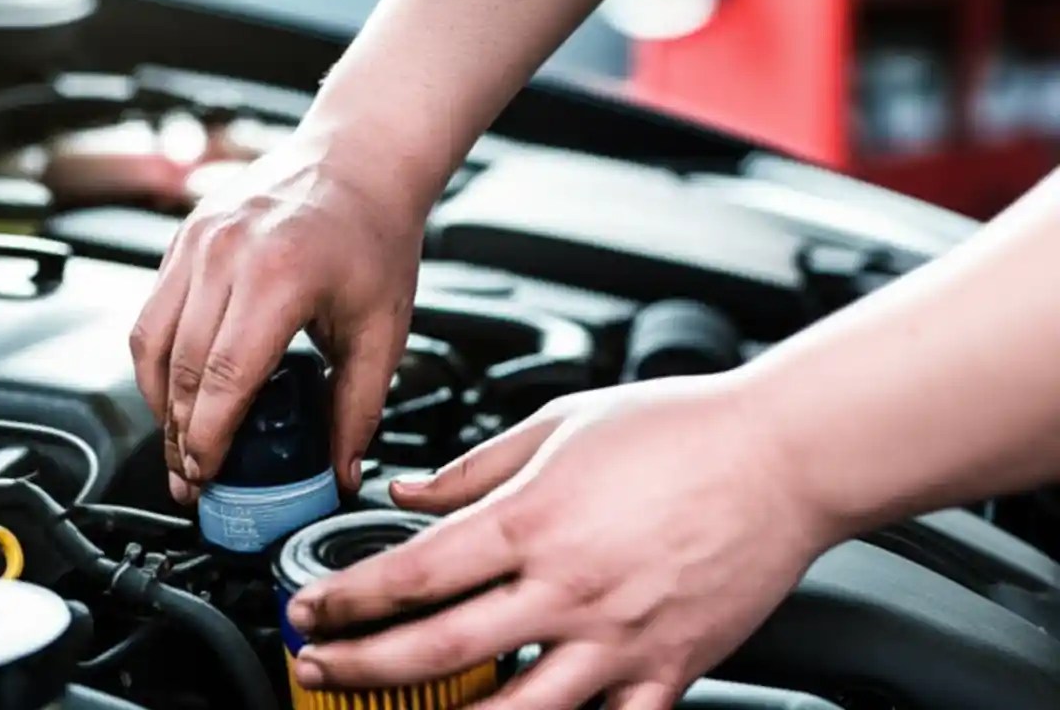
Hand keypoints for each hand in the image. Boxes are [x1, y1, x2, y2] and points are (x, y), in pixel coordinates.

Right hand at [130, 129, 427, 503]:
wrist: (360, 161)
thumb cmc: (375, 235)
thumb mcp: (383, 329)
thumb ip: (360, 407)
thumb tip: (341, 469)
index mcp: (280, 276)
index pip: (224, 377)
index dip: (209, 438)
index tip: (206, 476)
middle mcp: (227, 253)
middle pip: (182, 367)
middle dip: (180, 435)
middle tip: (189, 478)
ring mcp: (198, 240)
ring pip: (151, 340)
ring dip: (159, 402)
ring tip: (177, 443)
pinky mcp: (185, 238)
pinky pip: (151, 311)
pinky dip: (157, 361)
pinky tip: (176, 391)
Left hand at [285, 376, 837, 708]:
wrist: (783, 455)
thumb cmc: (678, 429)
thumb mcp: (559, 424)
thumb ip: (472, 467)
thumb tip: (407, 490)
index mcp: (534, 520)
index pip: (413, 574)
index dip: (347, 599)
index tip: (311, 610)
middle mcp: (568, 587)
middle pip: (438, 650)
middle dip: (360, 667)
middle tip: (317, 669)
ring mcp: (618, 638)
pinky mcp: (667, 668)